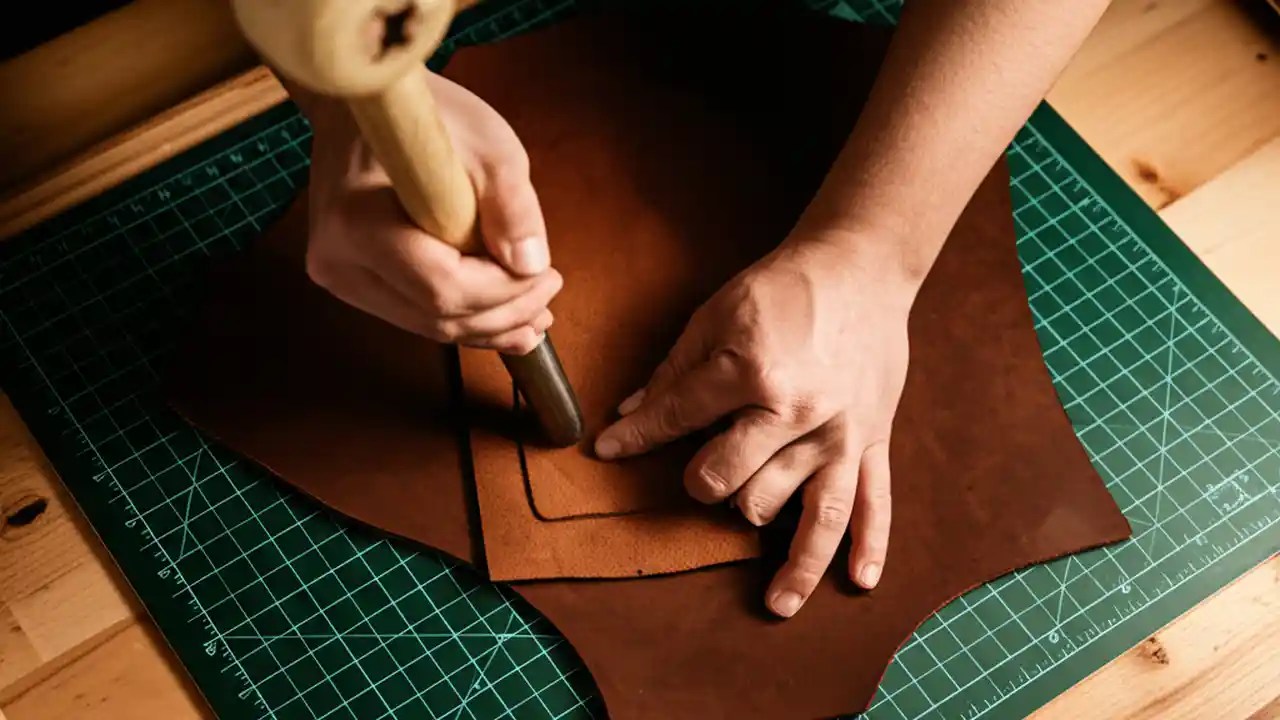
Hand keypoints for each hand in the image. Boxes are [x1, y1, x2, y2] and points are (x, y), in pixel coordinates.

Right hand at [302, 71, 560, 353]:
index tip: (546, 273)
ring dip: (489, 326)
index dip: (503, 291)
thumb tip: (530, 265)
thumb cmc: (421, 115)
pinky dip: (466, 320)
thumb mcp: (486, 144)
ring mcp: (343, 277)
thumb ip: (512, 207)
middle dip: (504, 312)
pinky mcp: (356, 283)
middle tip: (550, 290)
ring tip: (537, 315)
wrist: (362, 109)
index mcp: (357, 222)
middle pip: (437, 316)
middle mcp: (339, 261)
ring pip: (429, 326)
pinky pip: (418, 316)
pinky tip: (507, 322)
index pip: (443, 287)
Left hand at [594, 231, 915, 617]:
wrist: (860, 265)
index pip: (677, 421)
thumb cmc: (784, 286)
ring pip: (809, 514)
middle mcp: (797, 415)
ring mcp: (841, 434)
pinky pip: (875, 500)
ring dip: (788, 561)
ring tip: (774, 601)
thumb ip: (673, 373)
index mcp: (751, 376)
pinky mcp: (874, 438)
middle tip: (704, 476)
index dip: (636, 437)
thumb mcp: (715, 316)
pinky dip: (869, 545)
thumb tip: (628, 416)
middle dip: (707, 485)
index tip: (608, 450)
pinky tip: (857, 581)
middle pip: (734, 482)